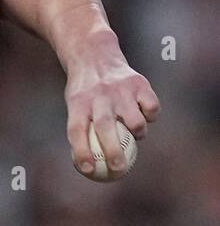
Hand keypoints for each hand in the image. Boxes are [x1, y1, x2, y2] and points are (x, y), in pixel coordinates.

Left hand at [64, 34, 160, 175]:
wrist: (95, 55)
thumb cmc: (84, 91)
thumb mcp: (74, 105)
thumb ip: (81, 131)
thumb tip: (89, 167)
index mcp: (78, 103)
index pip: (76, 131)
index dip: (81, 152)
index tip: (88, 170)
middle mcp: (99, 96)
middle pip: (105, 128)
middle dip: (113, 152)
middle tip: (118, 168)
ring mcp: (121, 89)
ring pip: (135, 120)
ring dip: (138, 133)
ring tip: (135, 132)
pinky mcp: (140, 83)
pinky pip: (152, 108)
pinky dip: (151, 116)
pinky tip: (144, 113)